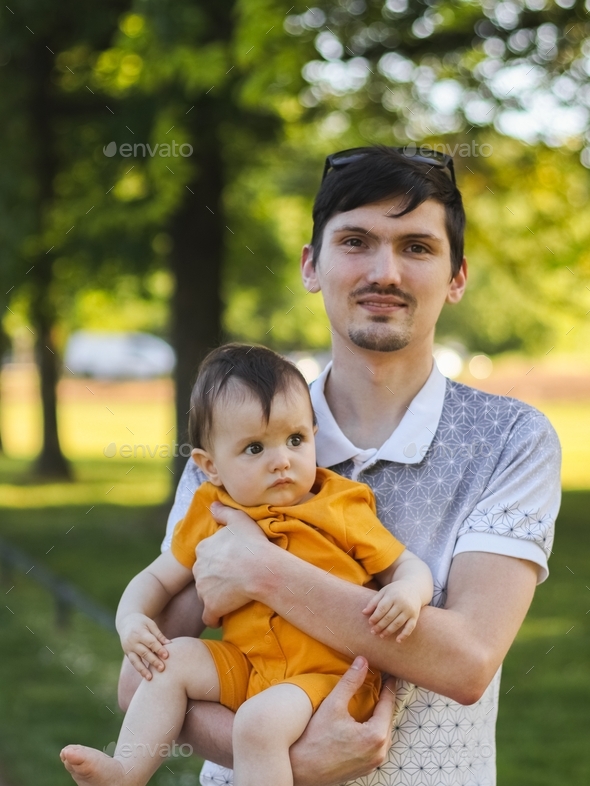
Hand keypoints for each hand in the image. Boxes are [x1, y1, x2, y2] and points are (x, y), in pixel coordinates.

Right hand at [118, 613, 171, 679]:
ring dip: (143, 670)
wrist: (126, 621)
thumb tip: (170, 644)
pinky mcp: (127, 653)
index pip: (150, 642)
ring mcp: (128, 648)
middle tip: (162, 668)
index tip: (167, 656)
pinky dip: (139, 669)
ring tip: (150, 678)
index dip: (159, 649)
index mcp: (140, 632)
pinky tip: (146, 676)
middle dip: (153, 661)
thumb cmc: (142, 622)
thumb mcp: (151, 624)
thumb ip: (159, 635)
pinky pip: (133, 662)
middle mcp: (132, 641)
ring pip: (136, 660)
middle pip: (144, 652)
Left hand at [194, 502, 272, 627]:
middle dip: (214, 578)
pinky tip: (223, 616)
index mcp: (203, 548)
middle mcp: (197, 568)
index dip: (217, 560)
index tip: (230, 563)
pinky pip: (208, 617)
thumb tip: (212, 506)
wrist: (261, 570)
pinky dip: (214, 617)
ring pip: (205, 594)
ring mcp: (203, 589)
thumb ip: (224, 512)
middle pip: (203, 575)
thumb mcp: (240, 520)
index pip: (205, 556)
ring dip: (215, 596)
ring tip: (232, 596)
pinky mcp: (211, 607)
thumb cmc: (253, 544)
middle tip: (233, 579)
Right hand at [290, 657, 396, 785]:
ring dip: (380, 717)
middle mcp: (379, 752)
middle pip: (388, 719)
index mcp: (375, 735)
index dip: (389, 686)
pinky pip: (376, 745)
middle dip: (385, 701)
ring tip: (374, 701)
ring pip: (383, 733)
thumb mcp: (333, 705)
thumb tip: (363, 661)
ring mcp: (373, 763)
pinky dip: (374, 731)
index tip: (390, 675)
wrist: (300, 769)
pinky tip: (364, 722)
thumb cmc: (314, 739)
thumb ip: (350, 681)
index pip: (388, 704)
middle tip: (382, 684)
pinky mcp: (365, 768)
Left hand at [362, 581, 421, 642]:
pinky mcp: (415, 616)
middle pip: (389, 617)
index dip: (375, 616)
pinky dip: (404, 635)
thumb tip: (363, 613)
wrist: (414, 588)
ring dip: (389, 631)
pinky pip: (410, 627)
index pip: (382, 608)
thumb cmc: (395, 591)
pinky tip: (398, 641)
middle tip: (373, 632)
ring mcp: (409, 610)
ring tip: (381, 635)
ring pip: (398, 623)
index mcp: (392, 596)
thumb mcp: (384, 592)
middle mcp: (402, 603)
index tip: (370, 622)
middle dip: (380, 625)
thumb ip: (374, 602)